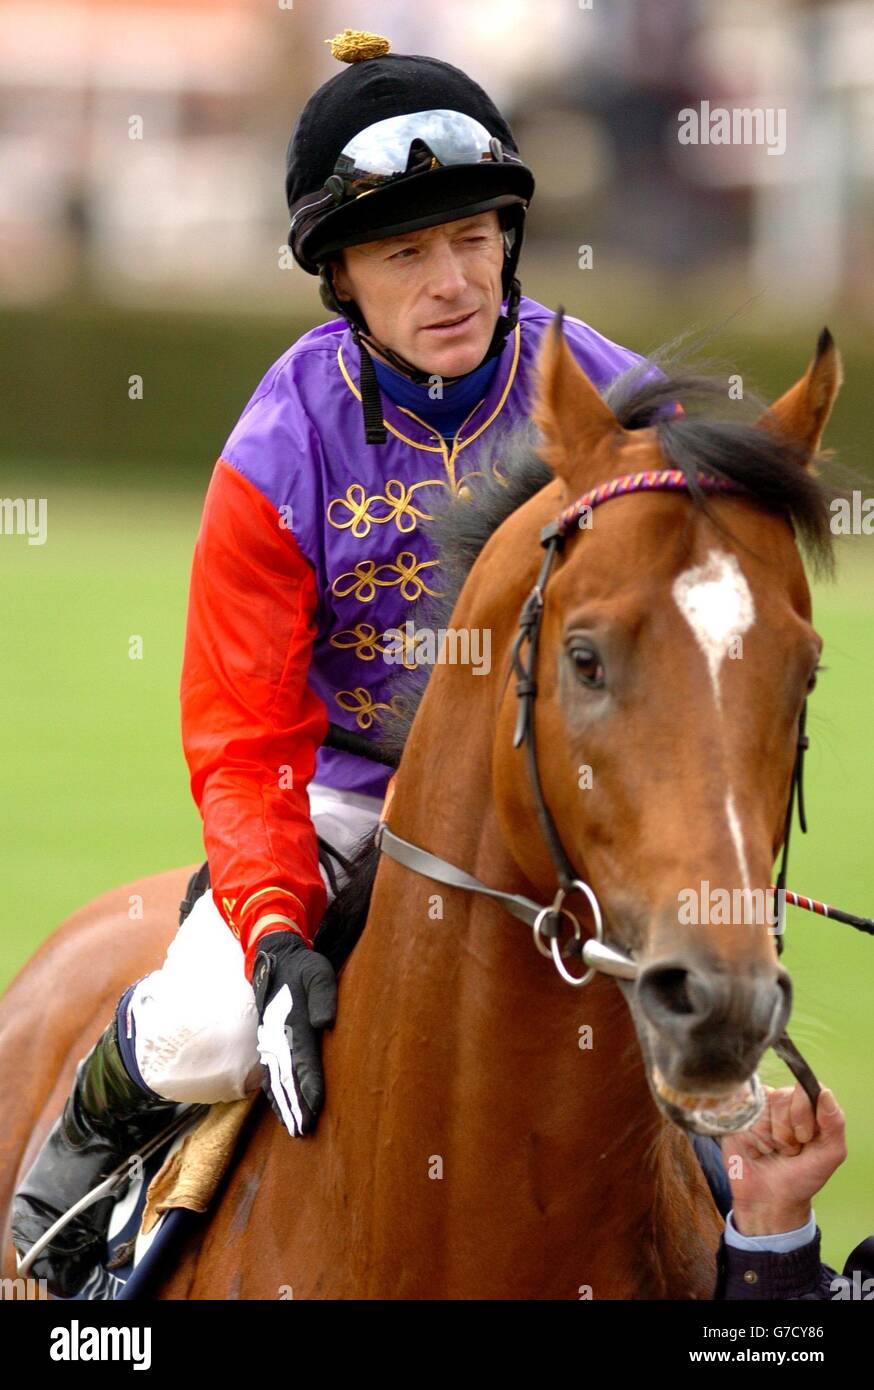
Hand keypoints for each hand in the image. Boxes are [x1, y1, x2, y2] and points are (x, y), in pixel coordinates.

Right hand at [252, 930, 336, 1136]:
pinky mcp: (268, 1043)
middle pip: (287, 1077)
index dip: (310, 1083)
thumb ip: (324, 995)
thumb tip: (325, 1023)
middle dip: (296, 1105)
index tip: (316, 1107)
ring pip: (276, 1080)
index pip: (303, 1058)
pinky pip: (268, 1074)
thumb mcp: (319, 972)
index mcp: (293, 1022)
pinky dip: (273, 1095)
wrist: (275, 959)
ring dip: (284, 1105)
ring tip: (294, 1130)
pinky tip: (280, 1110)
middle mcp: (278, 1036)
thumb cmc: (303, 968)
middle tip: (303, 1131)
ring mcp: (270, 1041)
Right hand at [720, 1084, 846, 1235]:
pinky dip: (751, 1138)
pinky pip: (742, 1115)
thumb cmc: (801, 1177)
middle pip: (782, 1096)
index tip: (805, 1138)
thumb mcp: (829, 1154)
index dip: (803, 1114)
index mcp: (805, 1106)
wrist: (769, 1201)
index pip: (804, 1089)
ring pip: (761, 1108)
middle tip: (788, 1149)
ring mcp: (755, 1109)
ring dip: (768, 1137)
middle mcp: (779, 1102)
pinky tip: (754, 1150)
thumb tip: (825, 1092)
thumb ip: (834, 1123)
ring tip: (770, 1151)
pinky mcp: (734, 1118)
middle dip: (786, 1130)